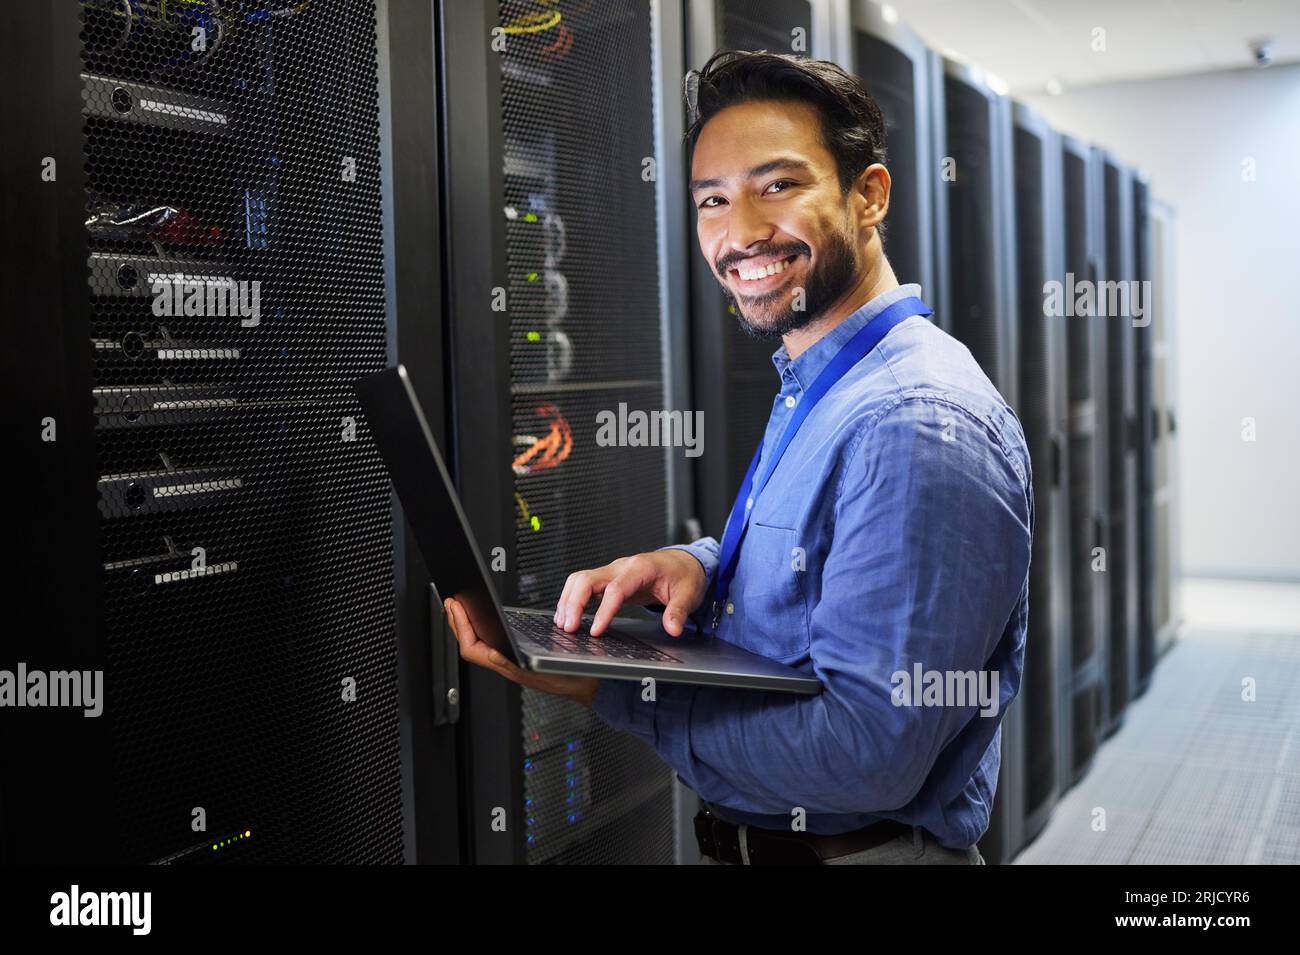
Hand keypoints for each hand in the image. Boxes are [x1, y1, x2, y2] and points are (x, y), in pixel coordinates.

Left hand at [443, 596, 598, 706]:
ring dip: (466, 625)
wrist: (589, 685)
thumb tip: (493, 655)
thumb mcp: (548, 668)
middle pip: (470, 644)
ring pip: (478, 643)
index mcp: (510, 667)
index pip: (473, 649)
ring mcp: (509, 662)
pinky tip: (482, 620)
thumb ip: (518, 665)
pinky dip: (481, 628)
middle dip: (457, 622)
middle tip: (452, 602)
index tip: (457, 609)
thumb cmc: (573, 677)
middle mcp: (506, 665)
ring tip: (461, 608)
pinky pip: (490, 642)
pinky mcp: (516, 657)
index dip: (462, 628)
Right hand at [554, 549, 707, 636]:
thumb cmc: (684, 575)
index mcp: (640, 568)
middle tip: (568, 628)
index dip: (603, 611)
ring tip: (563, 624)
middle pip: (587, 579)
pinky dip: (572, 598)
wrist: (683, 562)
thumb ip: (678, 611)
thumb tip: (672, 629)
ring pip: (580, 580)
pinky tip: (568, 615)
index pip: (615, 589)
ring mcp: (612, 571)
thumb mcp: (688, 593)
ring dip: (568, 600)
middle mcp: (621, 567)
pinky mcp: (608, 579)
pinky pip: (583, 585)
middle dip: (574, 603)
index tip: (595, 630)